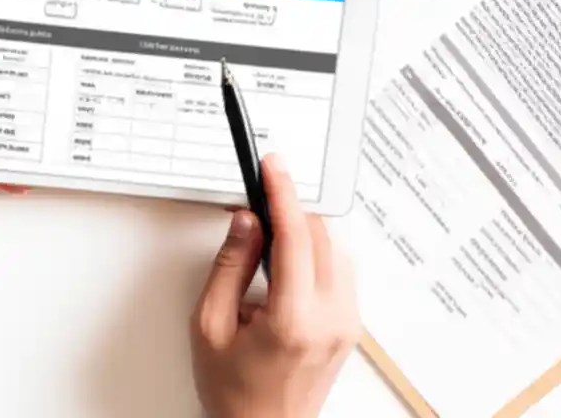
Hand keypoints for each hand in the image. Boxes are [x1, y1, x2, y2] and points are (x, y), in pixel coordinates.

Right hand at [190, 154, 360, 417]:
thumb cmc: (234, 393)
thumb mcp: (210, 326)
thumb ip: (229, 267)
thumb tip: (246, 222)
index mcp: (293, 320)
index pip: (295, 237)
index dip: (282, 194)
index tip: (273, 166)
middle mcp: (330, 319)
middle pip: (320, 236)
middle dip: (289, 210)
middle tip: (256, 202)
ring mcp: (347, 323)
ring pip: (334, 250)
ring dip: (304, 233)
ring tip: (267, 237)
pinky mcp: (350, 326)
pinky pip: (339, 271)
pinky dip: (315, 254)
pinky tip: (288, 261)